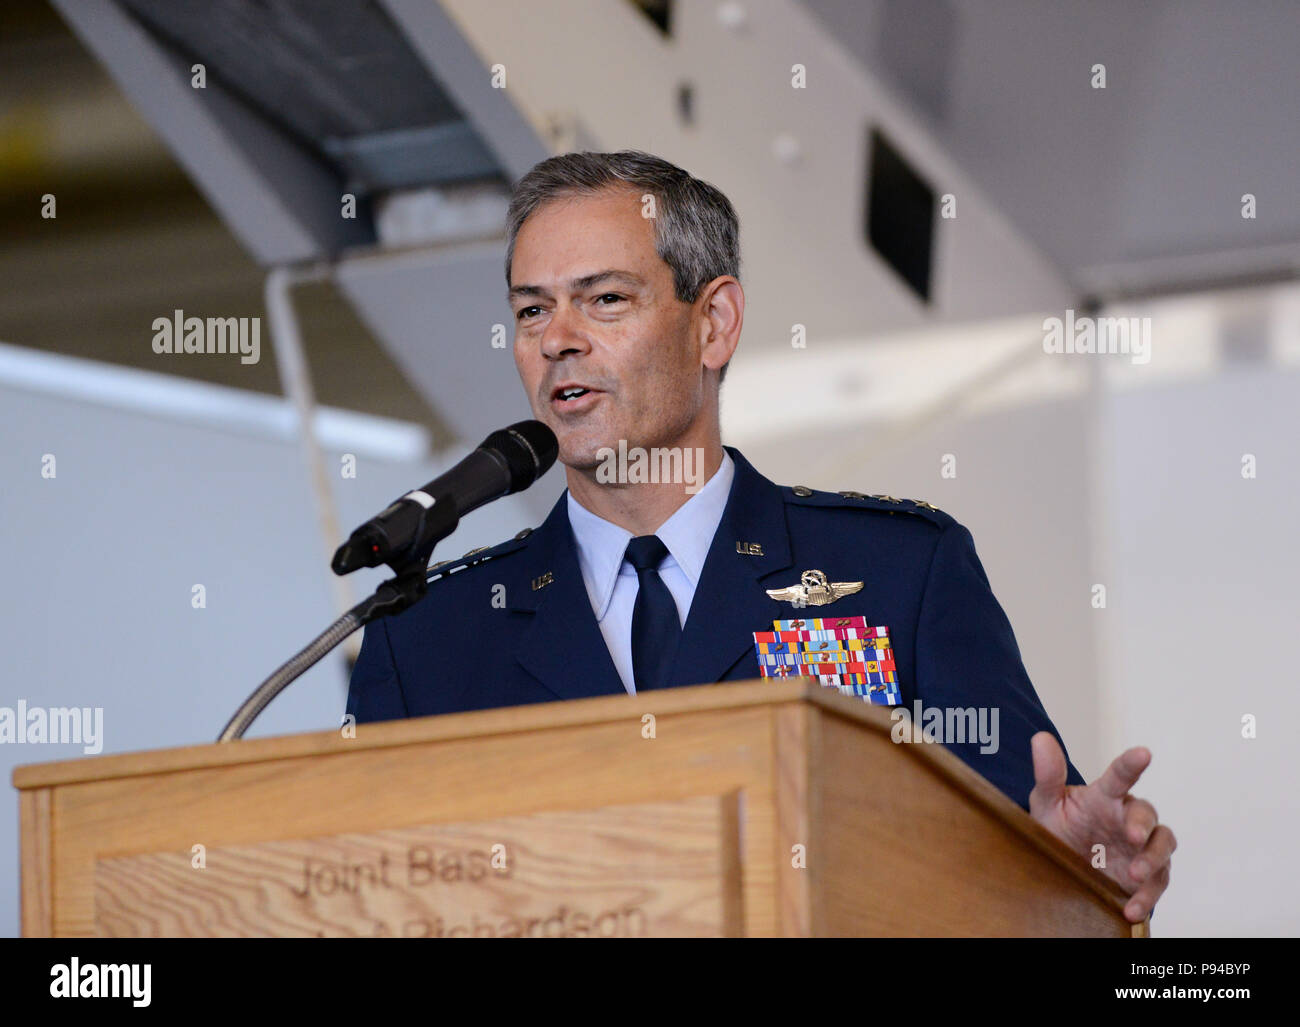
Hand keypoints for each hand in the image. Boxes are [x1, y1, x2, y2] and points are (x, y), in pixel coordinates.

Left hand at [1027, 732, 1175, 922]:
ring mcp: (1141, 846)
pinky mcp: (1148, 875)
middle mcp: (1128, 817)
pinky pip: (1158, 882)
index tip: (1143, 752)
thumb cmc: (1059, 827)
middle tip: (1133, 836)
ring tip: (1134, 875)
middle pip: (1148, 813)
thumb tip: (1040, 738)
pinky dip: (1147, 896)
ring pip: (1162, 845)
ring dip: (1152, 860)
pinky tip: (1131, 909)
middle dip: (1143, 823)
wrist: (1064, 868)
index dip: (1131, 763)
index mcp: (1105, 796)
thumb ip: (1047, 775)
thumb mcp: (1047, 804)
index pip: (1119, 776)